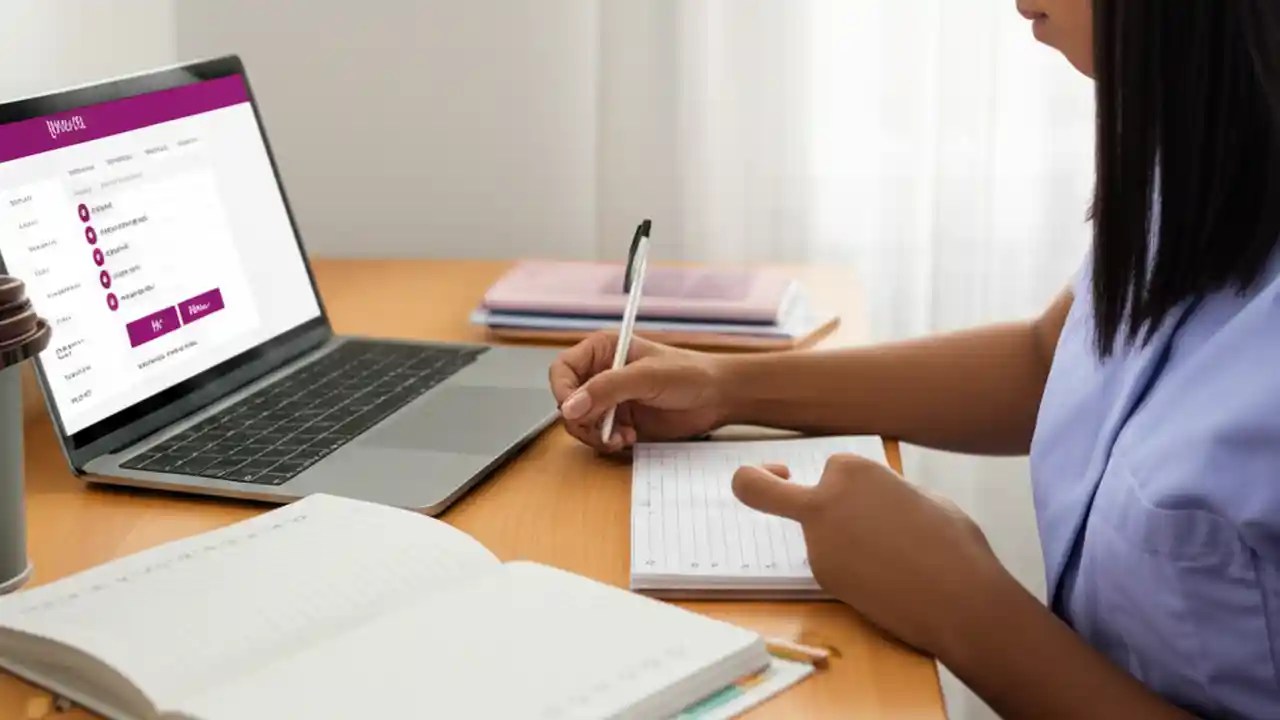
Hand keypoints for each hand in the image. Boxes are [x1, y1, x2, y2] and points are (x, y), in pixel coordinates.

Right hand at [549, 332, 729, 452]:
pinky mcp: (620, 421)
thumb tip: (570, 407)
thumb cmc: (689, 374)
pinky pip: (597, 436)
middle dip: (581, 420)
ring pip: (579, 422)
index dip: (562, 391)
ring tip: (621, 437)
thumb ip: (607, 389)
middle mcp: (600, 374)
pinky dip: (607, 442)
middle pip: (567, 400)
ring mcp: (609, 399)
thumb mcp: (646, 377)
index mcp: (602, 351)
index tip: (573, 411)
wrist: (717, 398)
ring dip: (594, 435)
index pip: (562, 370)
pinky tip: (629, 438)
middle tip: (602, 429)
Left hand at [732, 454, 1008, 654]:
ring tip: (892, 559)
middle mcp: (824, 500)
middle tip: (772, 480)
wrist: (957, 599)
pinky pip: (830, 562)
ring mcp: (816, 542)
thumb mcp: (923, 498)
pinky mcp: (821, 577)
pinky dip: (850, 568)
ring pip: (813, 532)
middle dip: (754, 479)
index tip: (863, 498)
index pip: (832, 470)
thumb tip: (877, 502)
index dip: (847, 484)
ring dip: (838, 540)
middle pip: (756, 486)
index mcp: (852, 471)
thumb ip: (886, 493)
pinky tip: (887, 579)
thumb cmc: (953, 542)